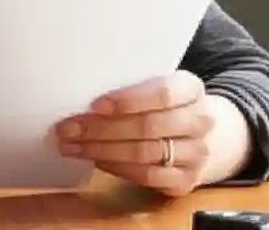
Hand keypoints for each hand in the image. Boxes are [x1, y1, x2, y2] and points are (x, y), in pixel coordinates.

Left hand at [55, 71, 228, 196]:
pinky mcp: (186, 180)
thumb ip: (130, 89)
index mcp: (191, 88)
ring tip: (73, 146)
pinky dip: (117, 168)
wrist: (196, 135)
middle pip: (148, 126)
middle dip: (102, 129)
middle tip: (68, 129)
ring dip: (102, 151)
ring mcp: (196, 153)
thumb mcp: (155, 87)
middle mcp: (200, 121)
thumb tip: (81, 98)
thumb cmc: (164, 106)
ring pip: (144, 153)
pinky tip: (96, 160)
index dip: (127, 100)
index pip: (162, 93)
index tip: (95, 105)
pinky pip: (147, 176)